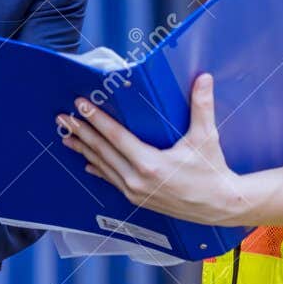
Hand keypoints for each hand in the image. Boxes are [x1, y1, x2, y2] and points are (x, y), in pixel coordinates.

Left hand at [57, 73, 245, 225]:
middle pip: (102, 151)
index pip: (116, 136)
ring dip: (84, 150)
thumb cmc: (212, 171)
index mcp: (151, 163)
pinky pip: (112, 180)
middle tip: (63, 118)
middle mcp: (137, 179)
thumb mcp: (206, 137)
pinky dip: (98, 169)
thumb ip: (202, 106)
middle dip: (81, 132)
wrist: (219, 205)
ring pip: (103, 166)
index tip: (81, 105)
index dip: (96, 119)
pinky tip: (86, 162)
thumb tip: (203, 78)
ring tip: (67, 137)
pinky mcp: (138, 198)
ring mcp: (135, 191)